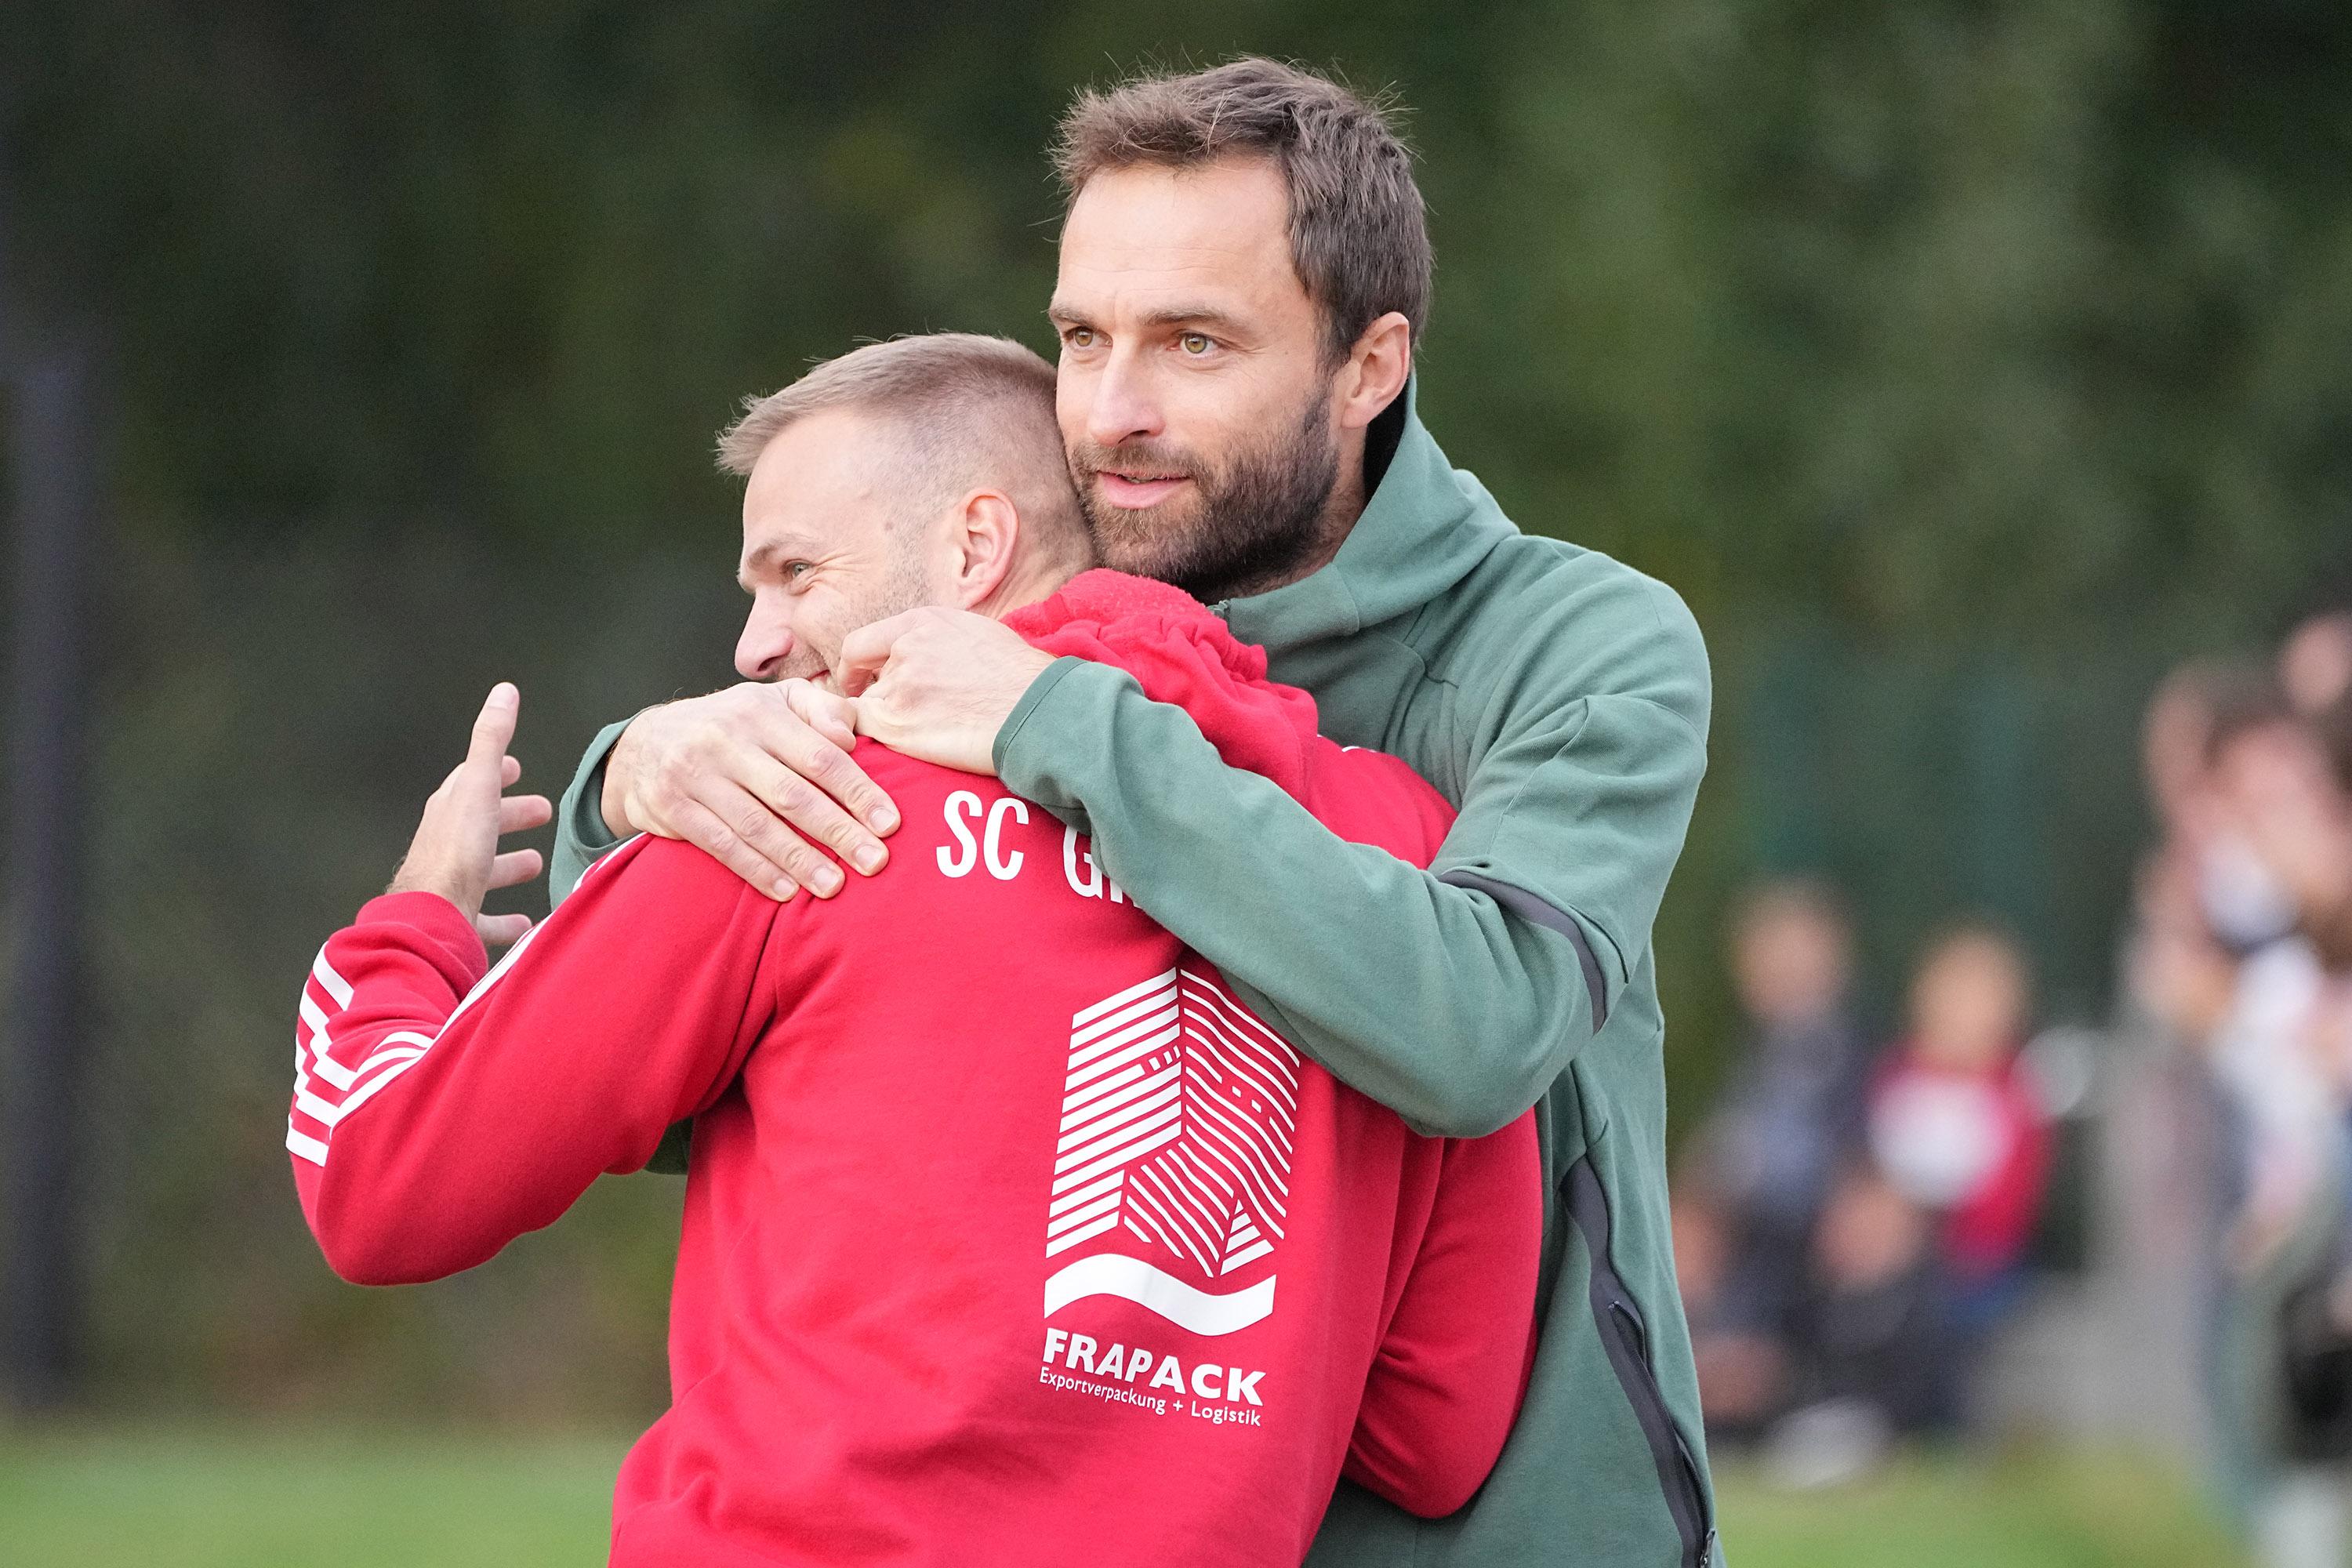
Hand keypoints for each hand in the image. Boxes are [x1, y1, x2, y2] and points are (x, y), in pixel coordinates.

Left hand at [389, 683, 553, 943]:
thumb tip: (503, 692)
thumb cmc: (457, 851)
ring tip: (536, 864)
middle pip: (480, 825)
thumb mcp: (479, 787)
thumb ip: (491, 741)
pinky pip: (485, 917)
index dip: (496, 772)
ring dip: (508, 865)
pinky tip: (528, 923)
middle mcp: (445, 846)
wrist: (431, 917)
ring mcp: (449, 884)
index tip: (517, 768)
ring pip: (482, 871)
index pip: (472, 782)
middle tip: (541, 812)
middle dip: (509, 816)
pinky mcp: (457, 920)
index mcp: (450, 811)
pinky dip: (506, 917)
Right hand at [602, 678, 898, 900]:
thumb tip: (851, 737)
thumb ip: (819, 710)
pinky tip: (787, 890)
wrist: (644, 744)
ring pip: (756, 825)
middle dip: (838, 831)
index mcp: (759, 712)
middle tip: (875, 862)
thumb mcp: (773, 702)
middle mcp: (725, 740)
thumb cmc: (731, 725)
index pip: (819, 755)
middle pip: (792, 794)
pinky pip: (721, 844)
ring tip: (835, 886)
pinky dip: (756, 870)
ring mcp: (694, 774)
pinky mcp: (671, 807)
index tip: (889, 824)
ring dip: (800, 859)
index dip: (857, 791)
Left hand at [835, 608, 1055, 774]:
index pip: (862, 643)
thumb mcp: (976, 632)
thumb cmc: (1022, 677)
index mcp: (921, 622)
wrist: (1040, 709)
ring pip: (871, 710)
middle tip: (908, 719)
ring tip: (933, 735)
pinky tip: (912, 747)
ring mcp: (899, 686)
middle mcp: (904, 648)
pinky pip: (868, 733)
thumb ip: (937, 638)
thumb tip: (921, 653)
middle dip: (881, 699)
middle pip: (869, 681)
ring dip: (892, 724)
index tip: (859, 682)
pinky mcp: (899, 725)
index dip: (855, 667)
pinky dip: (881, 742)